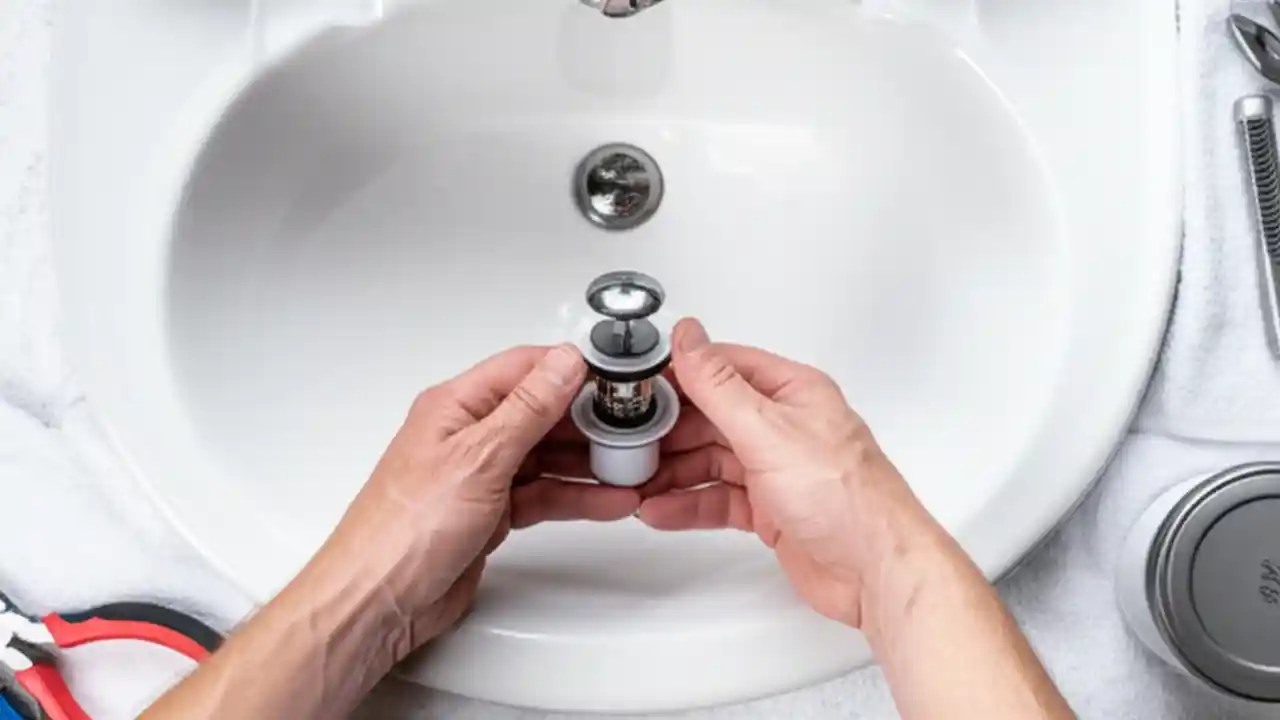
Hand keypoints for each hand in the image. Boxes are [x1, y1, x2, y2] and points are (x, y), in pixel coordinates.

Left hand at [323, 344, 638, 660]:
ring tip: (632, 465)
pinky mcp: (491, 513)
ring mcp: (480, 475)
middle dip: (588, 419)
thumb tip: (563, 362)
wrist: (380, 601)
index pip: (524, 368)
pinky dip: (576, 497)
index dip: (571, 369)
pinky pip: (543, 494)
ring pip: (547, 456)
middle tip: (635, 426)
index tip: (614, 377)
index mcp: (456, 406)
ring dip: (589, 462)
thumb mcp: (479, 457)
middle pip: (541, 412)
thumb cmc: (403, 530)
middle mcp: (468, 435)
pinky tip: (608, 500)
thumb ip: (528, 409)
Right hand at [639, 319, 934, 628]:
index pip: (723, 367)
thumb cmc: (846, 498)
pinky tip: (659, 510)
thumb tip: (689, 336)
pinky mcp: (771, 509)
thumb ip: (720, 385)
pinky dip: (688, 504)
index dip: (678, 374)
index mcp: (791, 392)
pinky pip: (718, 498)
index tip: (637, 385)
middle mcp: (784, 426)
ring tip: (634, 481)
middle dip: (667, 430)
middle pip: (711, 416)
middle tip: (626, 441)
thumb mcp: (768, 431)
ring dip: (671, 471)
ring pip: (710, 460)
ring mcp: (777, 468)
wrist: (876, 570)